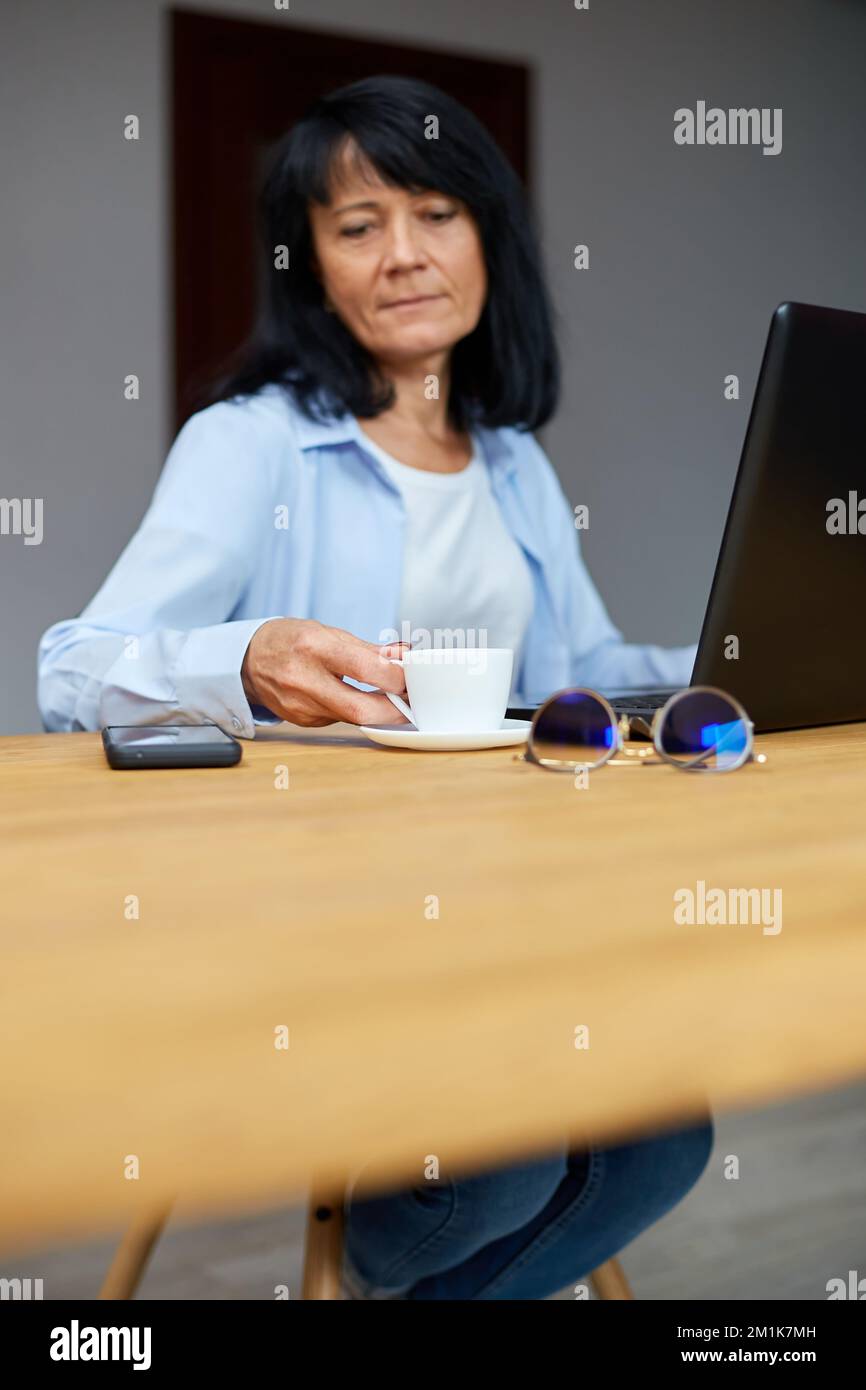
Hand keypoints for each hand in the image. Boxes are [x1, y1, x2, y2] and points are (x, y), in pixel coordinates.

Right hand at [240, 617, 410, 726]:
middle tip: (411, 702)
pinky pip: (338, 719)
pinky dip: (352, 710)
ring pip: (352, 717)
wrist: (248, 660)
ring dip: (376, 709)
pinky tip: (352, 697)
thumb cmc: (289, 640)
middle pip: (361, 708)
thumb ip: (369, 649)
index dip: (396, 677)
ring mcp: (300, 705)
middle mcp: (303, 679)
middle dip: (394, 709)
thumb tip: (404, 656)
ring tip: (387, 695)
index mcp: (314, 647)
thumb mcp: (327, 632)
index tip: (410, 676)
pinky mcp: (301, 721)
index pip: (365, 669)